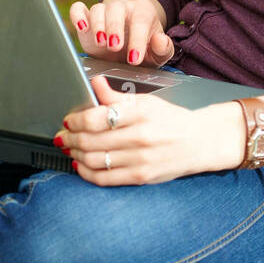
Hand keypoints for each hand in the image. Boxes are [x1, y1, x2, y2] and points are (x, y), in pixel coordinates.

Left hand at [54, 74, 227, 184]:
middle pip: (90, 140)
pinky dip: (87, 172)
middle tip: (63, 134)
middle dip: (70, 137)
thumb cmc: (172, 120)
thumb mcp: (146, 102)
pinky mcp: (141, 177)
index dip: (75, 119)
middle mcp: (140, 137)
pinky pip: (105, 178)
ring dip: (75, 154)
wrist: (200, 142)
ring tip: (70, 147)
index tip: (68, 119)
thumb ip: (116, 96)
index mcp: (140, 113)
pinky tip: (81, 165)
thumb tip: (94, 83)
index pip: (96, 117)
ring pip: (94, 160)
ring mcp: (140, 159)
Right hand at [68, 0, 174, 66]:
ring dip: (98, 25)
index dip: (137, 38)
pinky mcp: (86, 18)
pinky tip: (81, 28)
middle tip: (115, 47)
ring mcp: (103, 11)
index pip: (141, 20)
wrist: (128, 47)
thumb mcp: (158, 53)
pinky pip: (78, 9)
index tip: (134, 58)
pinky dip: (77, 16)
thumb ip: (163, 48)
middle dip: (115, 28)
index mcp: (143, 11)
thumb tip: (159, 40)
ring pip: (98, 9)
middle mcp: (122, 7)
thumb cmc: (145, 49)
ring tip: (100, 42)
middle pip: (117, 9)